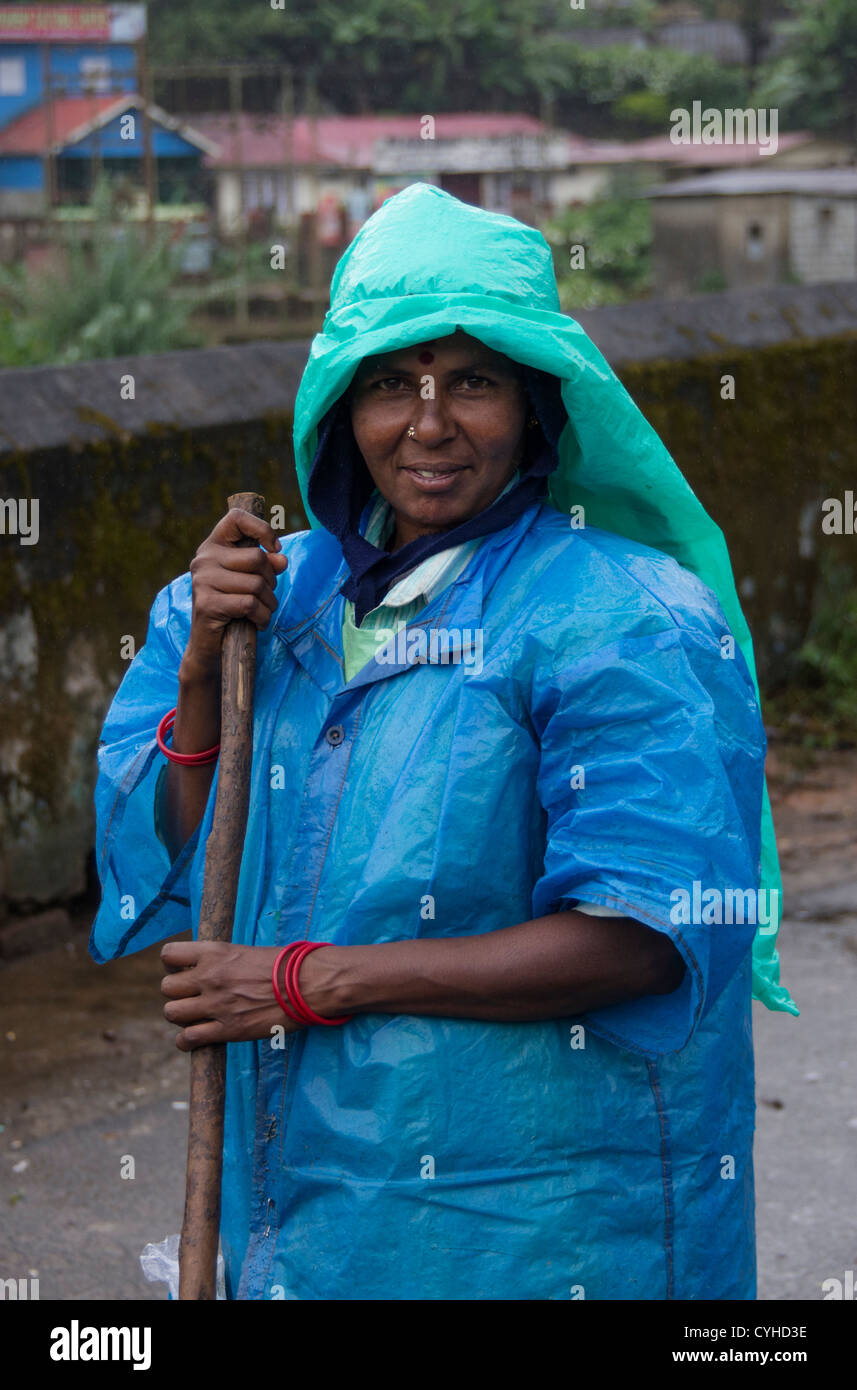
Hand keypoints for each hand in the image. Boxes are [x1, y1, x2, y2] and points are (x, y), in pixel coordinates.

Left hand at [160, 940, 303, 1050]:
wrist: (308, 984)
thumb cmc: (285, 965)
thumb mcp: (247, 952)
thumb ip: (222, 961)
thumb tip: (211, 969)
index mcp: (215, 952)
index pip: (169, 955)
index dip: (172, 965)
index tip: (183, 971)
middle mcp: (209, 977)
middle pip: (166, 987)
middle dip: (177, 993)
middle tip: (192, 997)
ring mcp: (216, 1004)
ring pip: (172, 1013)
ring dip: (181, 1016)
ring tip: (194, 1017)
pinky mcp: (226, 1030)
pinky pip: (187, 1039)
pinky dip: (186, 1042)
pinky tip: (194, 1040)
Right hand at [183, 509, 287, 679]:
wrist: (209, 646)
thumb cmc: (233, 608)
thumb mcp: (251, 581)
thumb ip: (266, 566)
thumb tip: (282, 559)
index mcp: (213, 545)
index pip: (237, 518)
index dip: (262, 529)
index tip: (274, 549)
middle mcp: (204, 559)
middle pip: (257, 558)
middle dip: (271, 581)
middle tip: (266, 596)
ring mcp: (202, 581)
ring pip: (256, 584)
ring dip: (269, 604)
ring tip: (262, 612)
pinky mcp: (207, 604)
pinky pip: (250, 604)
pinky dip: (262, 617)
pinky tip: (258, 623)